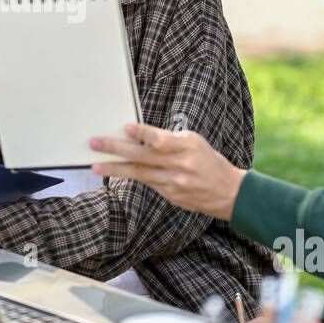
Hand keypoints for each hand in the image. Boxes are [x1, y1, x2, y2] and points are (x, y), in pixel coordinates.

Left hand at [90, 122, 245, 221]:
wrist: (228, 192)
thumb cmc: (208, 161)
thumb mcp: (194, 142)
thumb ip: (169, 139)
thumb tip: (140, 135)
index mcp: (187, 146)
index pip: (161, 140)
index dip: (143, 133)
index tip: (126, 127)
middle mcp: (180, 165)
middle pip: (143, 156)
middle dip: (116, 149)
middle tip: (95, 144)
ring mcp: (174, 183)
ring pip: (139, 174)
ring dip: (115, 169)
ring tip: (95, 166)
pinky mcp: (171, 195)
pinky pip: (146, 184)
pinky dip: (130, 177)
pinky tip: (114, 173)